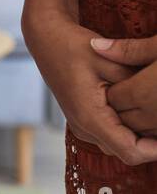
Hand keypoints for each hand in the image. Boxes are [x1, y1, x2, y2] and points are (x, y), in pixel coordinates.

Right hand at [24, 12, 155, 163]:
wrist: (47, 40)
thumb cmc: (75, 47)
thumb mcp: (112, 62)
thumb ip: (138, 86)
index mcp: (90, 117)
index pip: (130, 152)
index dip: (156, 149)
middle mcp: (84, 127)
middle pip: (127, 152)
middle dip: (152, 143)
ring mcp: (82, 126)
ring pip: (120, 146)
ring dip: (141, 136)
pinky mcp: (85, 120)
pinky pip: (112, 135)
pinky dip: (130, 129)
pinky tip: (142, 111)